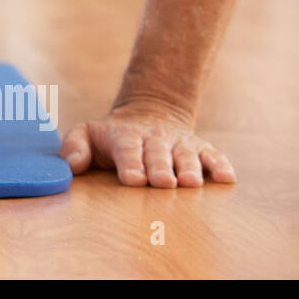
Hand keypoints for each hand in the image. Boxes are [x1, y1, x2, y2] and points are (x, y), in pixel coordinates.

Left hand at [59, 101, 235, 187]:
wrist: (150, 114)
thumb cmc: (112, 138)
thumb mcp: (87, 134)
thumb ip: (74, 147)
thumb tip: (72, 164)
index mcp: (125, 137)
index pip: (127, 150)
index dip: (131, 164)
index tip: (134, 180)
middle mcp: (154, 138)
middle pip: (157, 154)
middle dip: (161, 168)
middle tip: (164, 183)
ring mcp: (179, 143)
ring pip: (186, 155)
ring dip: (190, 168)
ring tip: (191, 183)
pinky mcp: (200, 148)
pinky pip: (213, 155)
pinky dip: (220, 166)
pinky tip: (226, 178)